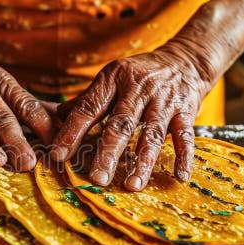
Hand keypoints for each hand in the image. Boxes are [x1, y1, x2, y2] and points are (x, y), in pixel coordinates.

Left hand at [49, 47, 211, 190]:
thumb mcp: (112, 77)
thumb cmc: (140, 74)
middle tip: (97, 179)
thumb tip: (57, 117)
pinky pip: (185, 135)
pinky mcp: (186, 110)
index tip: (58, 155)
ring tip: (132, 185)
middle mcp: (138, 89)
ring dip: (143, 161)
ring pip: (152, 133)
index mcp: (113, 80)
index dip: (72, 132)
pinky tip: (180, 176)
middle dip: (108, 153)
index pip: (89, 108)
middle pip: (120, 124)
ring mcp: (164, 100)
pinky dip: (184, 156)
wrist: (184, 59)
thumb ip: (88, 99)